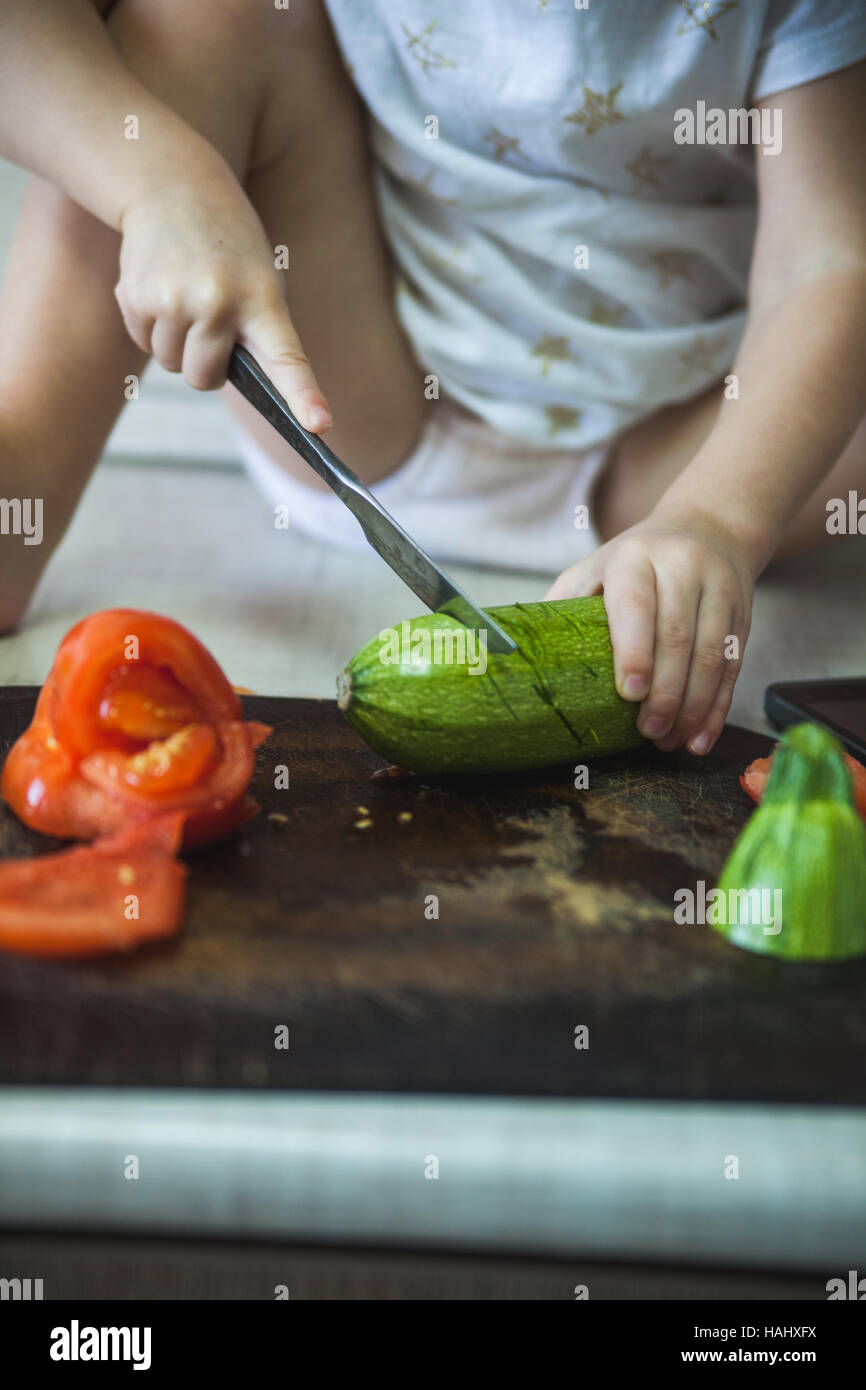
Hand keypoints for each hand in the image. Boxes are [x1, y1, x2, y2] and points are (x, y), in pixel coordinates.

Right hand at [115, 163, 331, 430]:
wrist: (173, 185)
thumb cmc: (229, 245)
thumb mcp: (261, 278)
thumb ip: (254, 332)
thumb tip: (226, 381)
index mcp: (262, 300)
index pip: (287, 359)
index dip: (304, 396)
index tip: (320, 426)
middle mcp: (217, 303)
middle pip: (204, 379)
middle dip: (206, 365)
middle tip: (212, 323)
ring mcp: (173, 301)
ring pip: (172, 364)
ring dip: (177, 343)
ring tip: (186, 295)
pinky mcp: (135, 297)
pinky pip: (144, 343)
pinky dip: (151, 327)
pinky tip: (161, 288)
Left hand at [545, 510, 753, 754]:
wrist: (709, 527)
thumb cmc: (636, 560)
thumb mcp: (594, 568)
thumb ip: (562, 604)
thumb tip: (517, 654)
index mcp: (634, 557)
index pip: (637, 605)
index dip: (635, 651)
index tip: (629, 693)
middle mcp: (681, 568)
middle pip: (678, 637)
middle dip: (665, 692)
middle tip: (648, 732)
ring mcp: (718, 589)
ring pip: (711, 655)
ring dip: (692, 707)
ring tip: (669, 741)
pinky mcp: (743, 613)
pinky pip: (734, 666)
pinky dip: (717, 707)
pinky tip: (699, 736)